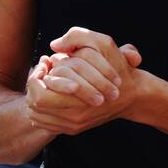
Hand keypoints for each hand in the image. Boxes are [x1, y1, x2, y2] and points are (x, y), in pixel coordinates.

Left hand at [24, 27, 142, 134]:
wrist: (133, 95)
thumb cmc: (118, 67)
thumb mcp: (104, 44)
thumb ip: (77, 37)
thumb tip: (54, 46)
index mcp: (79, 99)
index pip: (39, 94)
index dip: (36, 77)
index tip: (45, 65)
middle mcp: (74, 117)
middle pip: (34, 105)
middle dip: (33, 86)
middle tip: (41, 73)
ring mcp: (73, 126)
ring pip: (36, 115)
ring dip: (35, 97)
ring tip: (44, 83)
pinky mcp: (72, 130)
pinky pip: (44, 124)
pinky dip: (40, 110)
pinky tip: (48, 95)